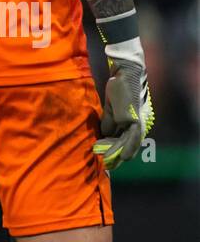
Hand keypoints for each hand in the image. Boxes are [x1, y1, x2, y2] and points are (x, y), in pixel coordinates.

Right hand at [94, 37, 153, 170]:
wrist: (125, 76)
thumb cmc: (117, 89)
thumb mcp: (110, 110)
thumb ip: (109, 122)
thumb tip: (104, 135)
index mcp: (131, 122)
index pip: (122, 140)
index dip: (114, 150)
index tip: (105, 160)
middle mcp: (137, 124)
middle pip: (126, 144)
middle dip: (115, 156)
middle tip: (106, 166)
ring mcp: (137, 123)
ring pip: (127, 143)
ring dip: (117, 154)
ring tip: (108, 163)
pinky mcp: (134, 120)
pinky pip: (130, 138)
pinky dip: (126, 148)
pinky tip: (122, 158)